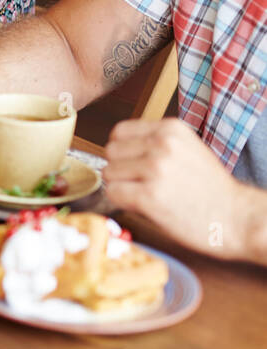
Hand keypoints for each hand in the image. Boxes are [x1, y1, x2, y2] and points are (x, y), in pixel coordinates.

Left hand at [103, 118, 250, 257]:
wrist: (238, 218)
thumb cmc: (211, 189)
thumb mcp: (187, 150)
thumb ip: (155, 144)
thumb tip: (117, 148)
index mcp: (171, 129)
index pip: (119, 131)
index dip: (122, 151)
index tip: (133, 164)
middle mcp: (162, 144)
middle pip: (110, 151)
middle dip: (120, 169)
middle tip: (141, 183)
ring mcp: (155, 169)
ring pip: (109, 173)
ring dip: (122, 187)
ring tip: (148, 195)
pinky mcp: (149, 196)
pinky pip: (113, 193)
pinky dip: (122, 202)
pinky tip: (144, 206)